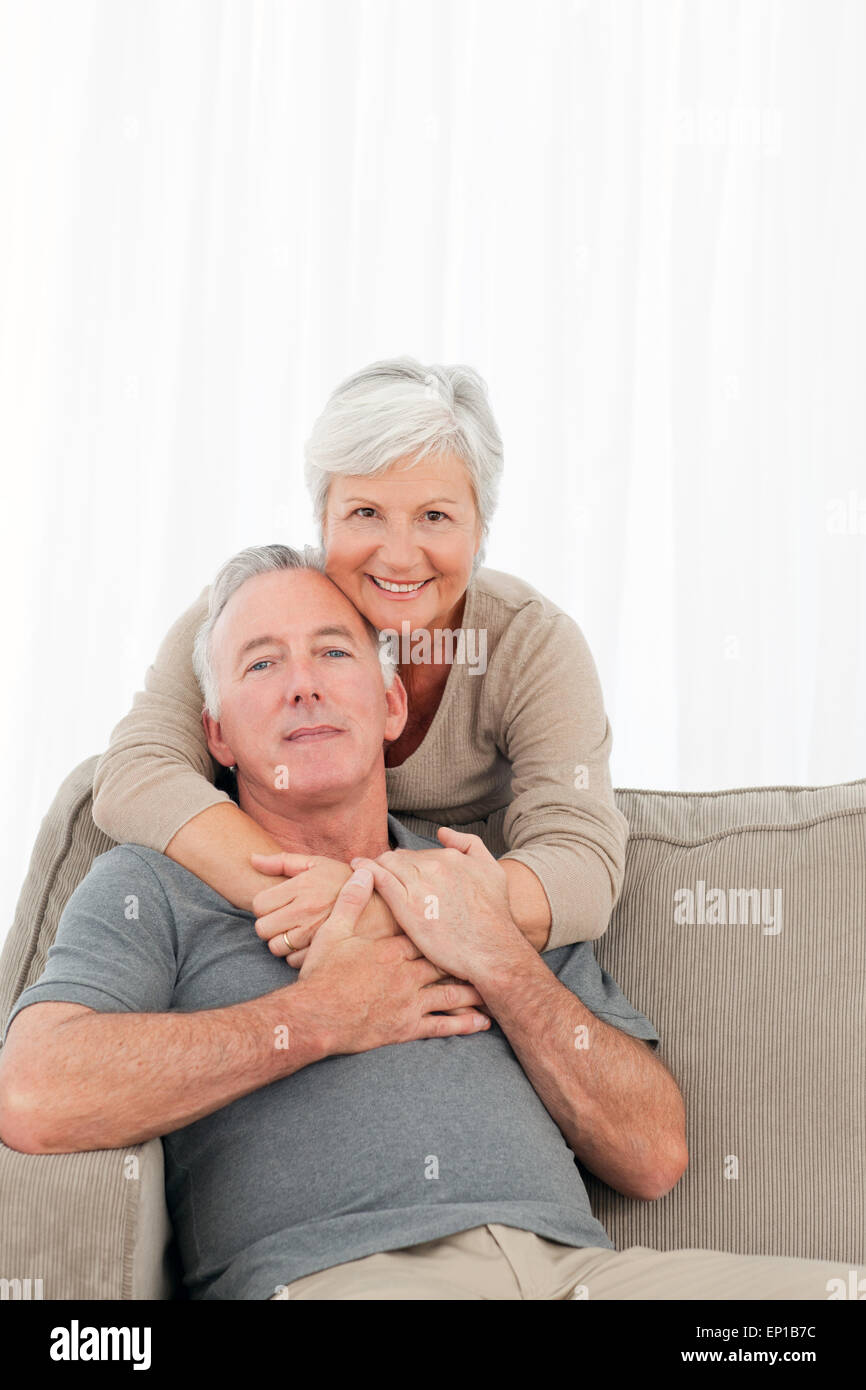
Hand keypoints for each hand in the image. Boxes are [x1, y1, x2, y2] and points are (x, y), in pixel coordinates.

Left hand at [250, 853, 352, 964]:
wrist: (384, 906)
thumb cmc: (345, 881)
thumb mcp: (317, 864)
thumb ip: (282, 862)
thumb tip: (251, 859)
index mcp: (303, 887)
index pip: (259, 904)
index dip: (264, 905)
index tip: (276, 904)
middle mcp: (306, 911)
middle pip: (262, 929)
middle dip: (269, 924)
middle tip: (283, 919)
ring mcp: (315, 934)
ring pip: (275, 947)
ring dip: (281, 941)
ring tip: (296, 931)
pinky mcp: (323, 952)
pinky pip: (292, 961)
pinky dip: (296, 955)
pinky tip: (307, 943)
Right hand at [297, 867, 491, 1053]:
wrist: (315, 1019)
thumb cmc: (322, 977)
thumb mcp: (333, 933)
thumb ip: (352, 901)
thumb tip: (365, 871)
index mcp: (392, 950)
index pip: (425, 932)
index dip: (440, 925)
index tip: (455, 920)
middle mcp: (407, 974)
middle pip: (443, 960)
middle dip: (464, 955)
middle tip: (486, 950)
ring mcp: (410, 1002)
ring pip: (450, 993)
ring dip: (473, 990)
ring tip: (492, 986)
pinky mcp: (407, 1028)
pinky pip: (441, 1025)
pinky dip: (463, 1024)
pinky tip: (481, 1023)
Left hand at [350, 826, 528, 986]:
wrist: (492, 950)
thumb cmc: (494, 916)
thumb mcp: (492, 870)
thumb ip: (469, 845)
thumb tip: (443, 833)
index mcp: (451, 857)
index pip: (418, 853)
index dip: (408, 863)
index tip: (401, 872)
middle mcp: (434, 866)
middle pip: (400, 857)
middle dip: (390, 864)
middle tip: (380, 874)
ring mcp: (419, 885)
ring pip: (387, 864)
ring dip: (375, 865)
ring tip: (363, 871)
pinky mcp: (406, 906)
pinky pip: (379, 878)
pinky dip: (365, 869)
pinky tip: (356, 867)